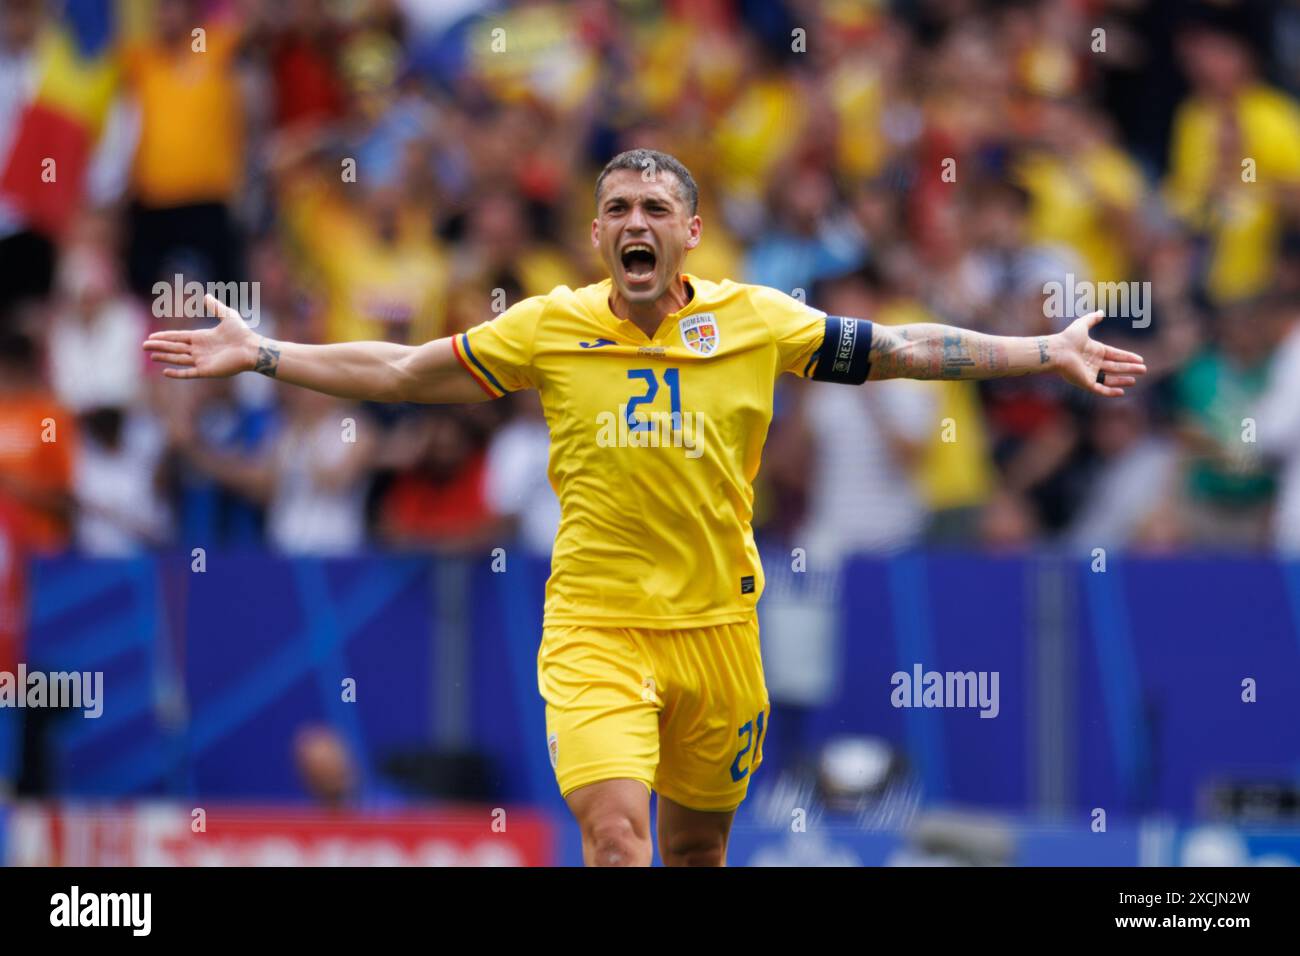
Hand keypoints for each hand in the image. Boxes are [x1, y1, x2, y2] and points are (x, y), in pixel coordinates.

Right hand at [143, 294, 258, 378]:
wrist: (252, 348)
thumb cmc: (242, 333)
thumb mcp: (227, 315)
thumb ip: (215, 307)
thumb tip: (206, 295)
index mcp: (201, 338)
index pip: (178, 338)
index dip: (165, 337)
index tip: (152, 337)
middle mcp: (199, 350)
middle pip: (174, 348)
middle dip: (159, 347)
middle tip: (144, 346)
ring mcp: (202, 361)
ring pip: (178, 359)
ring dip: (165, 357)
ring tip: (151, 356)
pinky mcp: (207, 371)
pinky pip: (188, 373)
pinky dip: (177, 373)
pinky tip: (165, 371)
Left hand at [1052, 311, 1146, 396]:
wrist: (1057, 351)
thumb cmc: (1068, 338)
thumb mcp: (1082, 324)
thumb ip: (1092, 319)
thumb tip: (1101, 311)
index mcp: (1095, 350)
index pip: (1115, 355)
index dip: (1127, 357)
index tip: (1140, 359)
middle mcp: (1094, 363)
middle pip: (1115, 367)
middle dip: (1130, 368)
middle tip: (1144, 369)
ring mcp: (1090, 373)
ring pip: (1110, 379)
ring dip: (1122, 380)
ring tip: (1134, 380)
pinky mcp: (1085, 383)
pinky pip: (1100, 389)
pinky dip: (1111, 392)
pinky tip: (1122, 392)